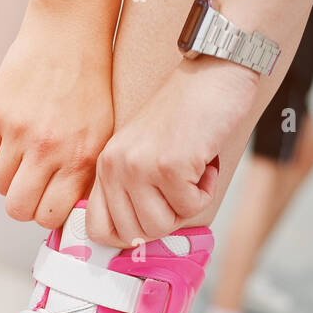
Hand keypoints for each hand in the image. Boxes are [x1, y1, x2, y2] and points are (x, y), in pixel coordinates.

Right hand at [0, 11, 113, 227]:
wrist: (68, 33)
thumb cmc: (90, 86)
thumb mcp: (102, 134)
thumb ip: (85, 175)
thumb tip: (66, 212)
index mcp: (78, 158)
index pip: (49, 216)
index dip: (47, 214)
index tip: (49, 202)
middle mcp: (46, 148)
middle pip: (17, 208)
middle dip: (23, 204)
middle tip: (31, 189)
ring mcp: (17, 130)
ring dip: (9, 177)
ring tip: (23, 158)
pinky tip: (10, 138)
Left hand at [87, 57, 258, 245]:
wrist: (214, 72)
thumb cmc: (186, 115)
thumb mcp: (144, 153)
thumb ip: (132, 192)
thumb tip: (136, 240)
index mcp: (106, 165)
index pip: (98, 229)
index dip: (128, 236)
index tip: (152, 220)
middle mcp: (115, 166)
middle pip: (134, 235)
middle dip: (166, 220)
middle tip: (179, 189)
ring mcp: (140, 166)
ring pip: (161, 226)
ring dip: (187, 205)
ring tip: (192, 172)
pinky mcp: (169, 165)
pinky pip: (190, 206)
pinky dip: (206, 190)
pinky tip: (204, 161)